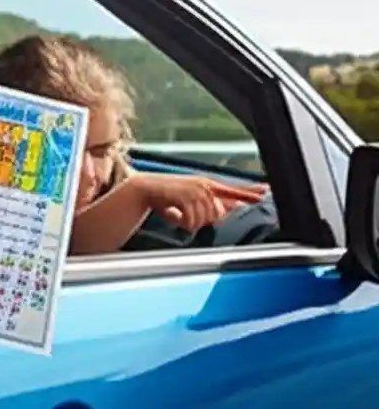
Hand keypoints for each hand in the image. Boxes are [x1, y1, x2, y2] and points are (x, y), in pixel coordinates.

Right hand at [139, 174, 266, 231]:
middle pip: (218, 214)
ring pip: (206, 219)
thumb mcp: (190, 201)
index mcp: (208, 185)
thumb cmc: (167, 198)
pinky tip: (175, 217)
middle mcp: (205, 186)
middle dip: (204, 221)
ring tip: (180, 217)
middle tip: (187, 217)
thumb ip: (209, 207)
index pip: (234, 189)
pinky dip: (184, 223)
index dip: (250, 192)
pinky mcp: (185, 196)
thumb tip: (225, 212)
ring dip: (192, 223)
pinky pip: (193, 220)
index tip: (265, 192)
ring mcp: (196, 190)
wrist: (144, 190)